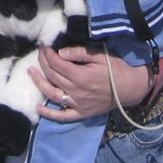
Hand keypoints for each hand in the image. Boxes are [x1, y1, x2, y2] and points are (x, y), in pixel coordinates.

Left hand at [28, 45, 152, 122]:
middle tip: (38, 54)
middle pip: (52, 76)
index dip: (47, 53)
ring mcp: (78, 104)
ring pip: (52, 94)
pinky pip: (63, 116)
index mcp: (81, 76)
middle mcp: (76, 91)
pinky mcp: (81, 114)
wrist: (131, 88)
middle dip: (43, 62)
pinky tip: (39, 108)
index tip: (43, 45)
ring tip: (30, 72)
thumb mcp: (100, 55)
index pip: (56, 63)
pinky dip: (50, 114)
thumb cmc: (116, 69)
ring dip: (39, 83)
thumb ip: (79, 53)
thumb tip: (60, 53)